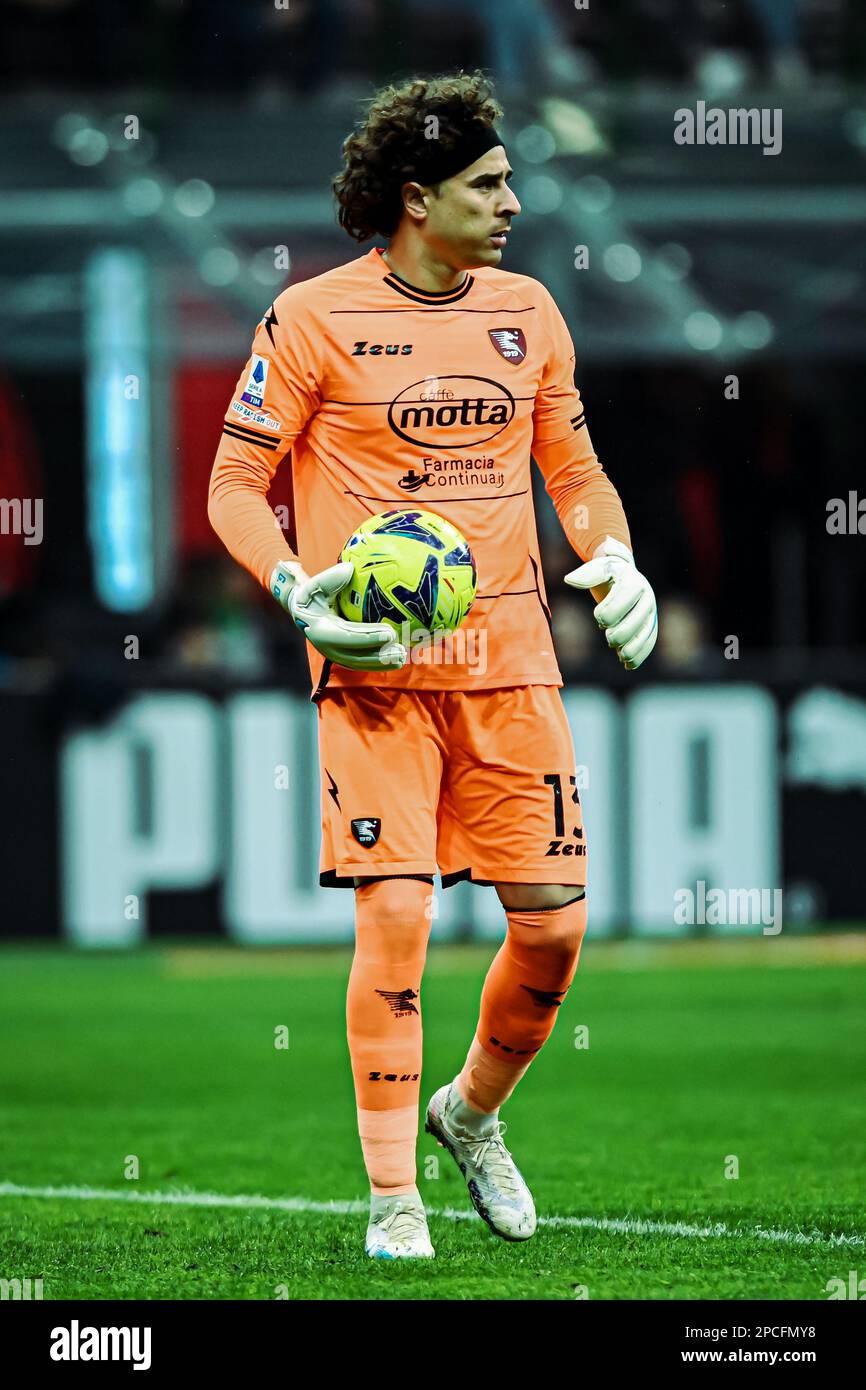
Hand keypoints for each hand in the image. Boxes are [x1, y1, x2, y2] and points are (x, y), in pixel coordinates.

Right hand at [270, 560, 407, 670]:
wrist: (302, 611)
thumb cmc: (312, 595)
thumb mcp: (316, 584)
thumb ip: (331, 578)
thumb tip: (349, 570)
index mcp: (322, 630)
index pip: (349, 637)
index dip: (369, 638)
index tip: (390, 634)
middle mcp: (328, 647)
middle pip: (357, 655)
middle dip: (380, 654)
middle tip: (400, 649)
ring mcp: (335, 655)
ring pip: (361, 663)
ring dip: (382, 662)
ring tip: (402, 656)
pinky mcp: (342, 657)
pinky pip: (361, 663)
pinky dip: (378, 663)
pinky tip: (397, 660)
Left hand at [563, 536, 657, 669]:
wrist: (624, 576)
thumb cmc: (607, 574)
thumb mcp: (597, 569)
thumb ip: (586, 575)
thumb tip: (569, 580)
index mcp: (633, 582)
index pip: (623, 600)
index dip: (608, 613)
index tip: (598, 617)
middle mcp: (647, 597)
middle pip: (636, 622)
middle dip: (619, 633)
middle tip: (608, 636)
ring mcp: (651, 612)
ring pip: (645, 635)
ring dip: (632, 649)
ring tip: (621, 656)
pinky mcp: (651, 625)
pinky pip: (649, 642)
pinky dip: (639, 655)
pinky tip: (628, 664)